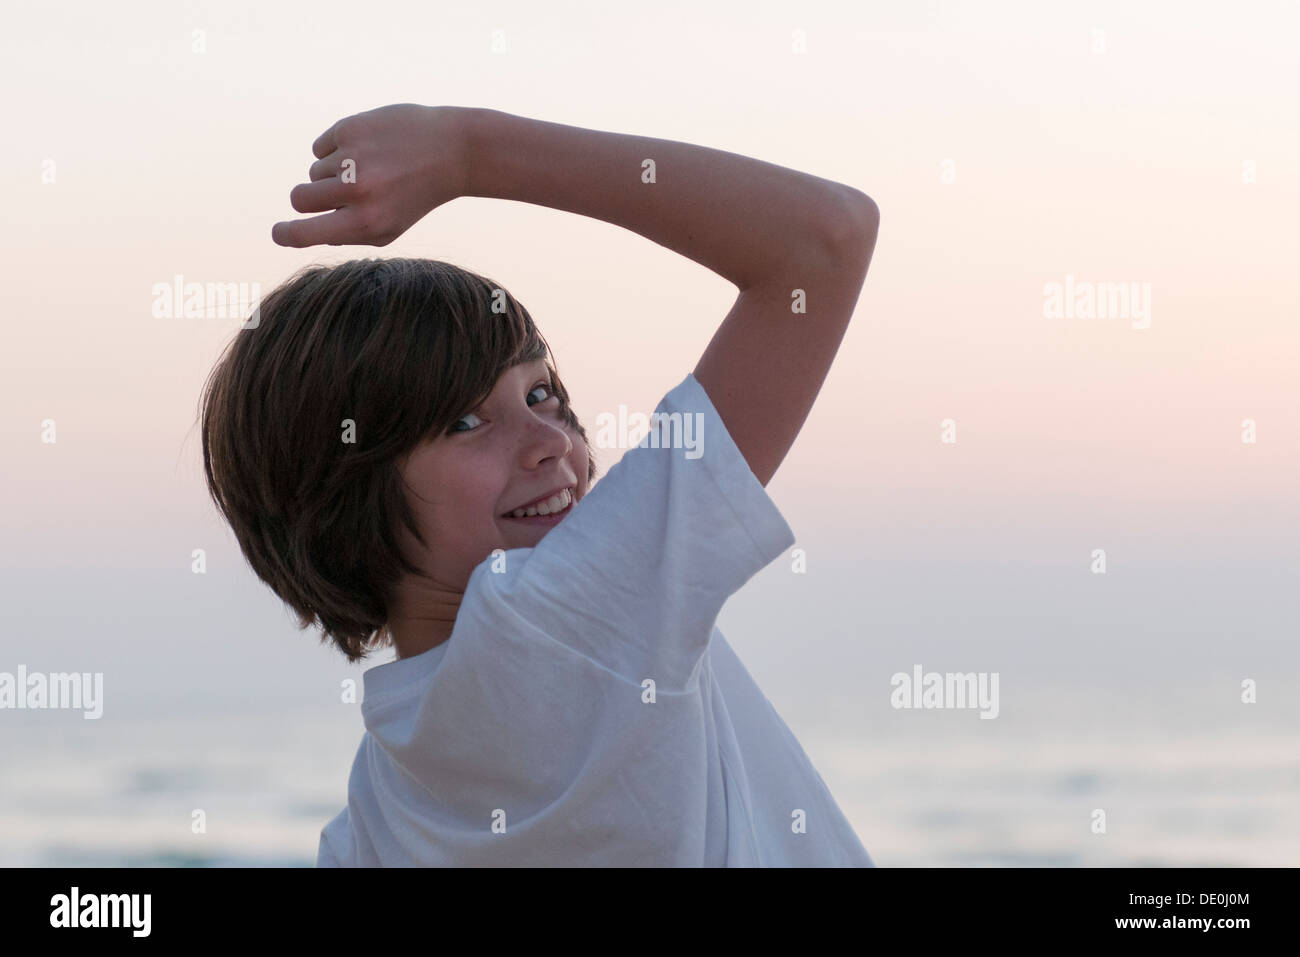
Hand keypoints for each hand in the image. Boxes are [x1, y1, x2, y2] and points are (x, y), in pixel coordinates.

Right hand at [271, 103, 469, 247]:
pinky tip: (367, 150)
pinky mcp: (350, 127)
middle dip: (308, 199)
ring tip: (369, 170)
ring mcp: (352, 157)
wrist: (451, 151)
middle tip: (336, 194)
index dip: (285, 234)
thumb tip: (304, 230)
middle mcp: (357, 191)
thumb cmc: (414, 196)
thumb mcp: (388, 227)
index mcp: (366, 223)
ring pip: (313, 172)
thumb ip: (346, 234)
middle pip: (300, 199)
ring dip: (333, 174)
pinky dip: (337, 150)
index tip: (278, 232)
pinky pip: (321, 147)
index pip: (305, 233)